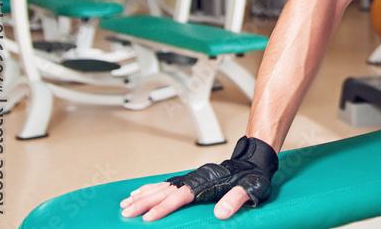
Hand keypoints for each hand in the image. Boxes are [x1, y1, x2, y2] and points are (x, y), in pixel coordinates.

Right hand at [120, 136, 277, 220]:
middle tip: (126, 212)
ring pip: (162, 187)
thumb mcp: (251, 188)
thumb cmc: (252, 177)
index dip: (163, 207)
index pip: (180, 197)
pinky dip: (151, 188)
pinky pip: (166, 184)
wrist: (254, 161)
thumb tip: (222, 212)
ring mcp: (191, 178)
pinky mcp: (191, 179)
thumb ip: (237, 199)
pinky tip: (140, 192)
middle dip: (144, 202)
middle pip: (164, 191)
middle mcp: (195, 179)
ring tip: (126, 204)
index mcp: (206, 184)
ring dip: (143, 195)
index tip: (148, 218)